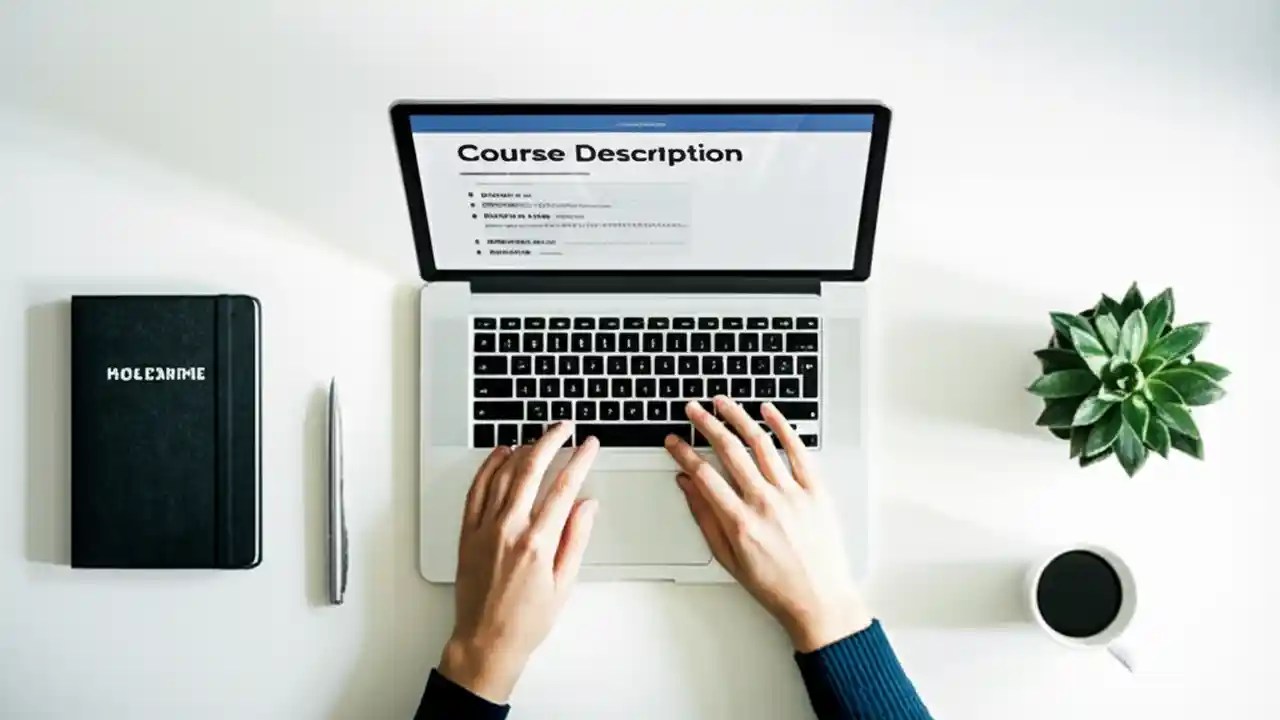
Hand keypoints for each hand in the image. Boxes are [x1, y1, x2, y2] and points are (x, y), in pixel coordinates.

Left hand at [440, 422, 599, 702]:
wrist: (485, 642)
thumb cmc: (525, 621)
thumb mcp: (564, 584)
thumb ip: (576, 539)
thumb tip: (587, 506)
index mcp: (537, 544)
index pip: (564, 488)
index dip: (580, 460)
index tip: (590, 445)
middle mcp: (508, 530)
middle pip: (531, 470)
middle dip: (551, 441)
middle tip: (564, 427)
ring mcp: (484, 530)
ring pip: (503, 475)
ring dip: (522, 449)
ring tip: (538, 436)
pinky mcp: (467, 534)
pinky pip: (476, 490)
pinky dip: (488, 467)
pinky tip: (500, 455)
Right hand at [664, 397, 870, 652]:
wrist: (819, 599)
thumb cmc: (775, 585)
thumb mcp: (728, 558)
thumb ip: (704, 518)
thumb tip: (687, 485)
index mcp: (740, 522)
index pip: (703, 474)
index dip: (683, 453)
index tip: (673, 441)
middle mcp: (765, 503)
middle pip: (729, 450)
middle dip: (706, 424)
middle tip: (693, 410)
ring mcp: (792, 494)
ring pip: (760, 443)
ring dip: (738, 417)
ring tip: (723, 403)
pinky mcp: (816, 491)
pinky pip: (797, 450)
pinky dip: (782, 426)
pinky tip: (768, 411)